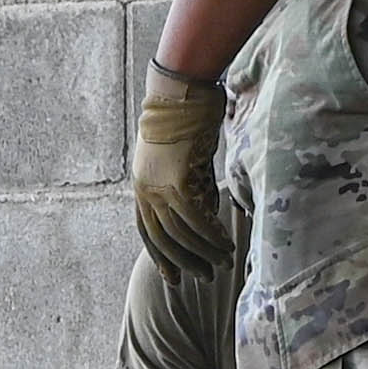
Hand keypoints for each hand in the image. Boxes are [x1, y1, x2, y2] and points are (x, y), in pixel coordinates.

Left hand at [130, 63, 226, 277]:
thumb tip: (206, 218)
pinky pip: (196, 219)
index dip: (161, 257)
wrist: (180, 91)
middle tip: (206, 278)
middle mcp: (145, 189)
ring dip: (205, 253)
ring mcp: (159, 185)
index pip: (147, 232)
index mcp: (142, 185)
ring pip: (181, 233)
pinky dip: (211, 235)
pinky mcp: (177, 180)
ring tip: (224, 263)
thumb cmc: (185, 119)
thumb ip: (190, 189)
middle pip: (163, 239)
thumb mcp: (182, 160)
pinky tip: (226, 244)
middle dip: (185, 263)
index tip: (174, 278)